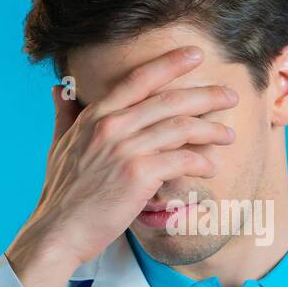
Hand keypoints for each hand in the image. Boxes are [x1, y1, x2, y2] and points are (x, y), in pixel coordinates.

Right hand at [2, 45, 236, 286]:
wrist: (58, 232)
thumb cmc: (62, 194)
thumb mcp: (58, 146)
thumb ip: (65, 116)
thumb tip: (58, 90)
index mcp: (95, 115)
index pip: (139, 79)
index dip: (171, 63)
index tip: (196, 55)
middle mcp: (112, 125)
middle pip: (169, 100)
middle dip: (206, 95)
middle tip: (230, 96)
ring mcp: (126, 149)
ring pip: (181, 127)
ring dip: (210, 130)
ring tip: (228, 135)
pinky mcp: (139, 175)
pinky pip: (181, 159)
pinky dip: (200, 161)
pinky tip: (210, 166)